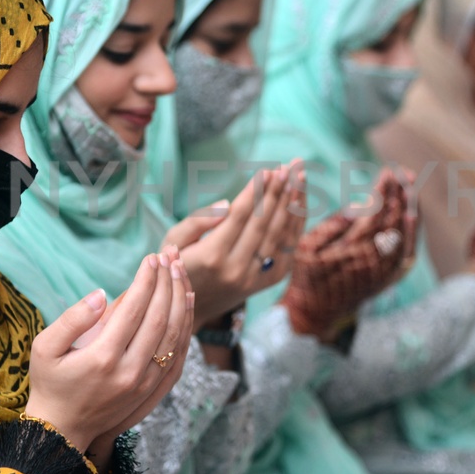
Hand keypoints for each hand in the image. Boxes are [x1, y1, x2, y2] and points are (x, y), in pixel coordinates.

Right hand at [25, 249, 193, 452]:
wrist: (62, 430)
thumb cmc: (50, 382)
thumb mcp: (44, 347)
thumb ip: (72, 319)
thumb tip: (101, 293)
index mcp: (102, 357)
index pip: (134, 309)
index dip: (146, 280)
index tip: (150, 258)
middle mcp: (130, 371)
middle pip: (159, 318)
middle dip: (167, 283)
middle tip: (169, 257)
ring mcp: (145, 383)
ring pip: (175, 335)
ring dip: (181, 300)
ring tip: (180, 271)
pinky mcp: (153, 390)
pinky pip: (179, 354)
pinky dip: (186, 326)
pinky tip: (187, 303)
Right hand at [165, 160, 306, 328]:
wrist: (196, 307)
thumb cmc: (180, 265)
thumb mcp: (174, 241)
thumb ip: (197, 221)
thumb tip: (227, 205)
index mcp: (211, 256)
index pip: (240, 217)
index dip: (256, 192)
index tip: (268, 171)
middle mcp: (237, 269)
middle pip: (264, 223)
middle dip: (278, 192)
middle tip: (289, 166)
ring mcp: (257, 277)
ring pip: (281, 234)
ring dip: (293, 203)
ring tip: (300, 175)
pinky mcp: (271, 281)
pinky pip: (288, 247)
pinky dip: (296, 222)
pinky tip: (301, 200)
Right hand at [281, 169, 412, 341]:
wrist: (315, 311)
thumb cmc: (306, 275)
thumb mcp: (307, 247)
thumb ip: (333, 225)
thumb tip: (359, 205)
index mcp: (352, 249)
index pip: (376, 212)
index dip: (384, 190)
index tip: (386, 172)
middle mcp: (373, 260)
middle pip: (395, 219)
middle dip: (400, 193)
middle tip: (401, 173)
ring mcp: (384, 270)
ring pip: (405, 234)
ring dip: (410, 208)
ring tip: (410, 186)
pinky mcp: (388, 278)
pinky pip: (408, 252)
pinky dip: (413, 233)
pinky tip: (413, 216)